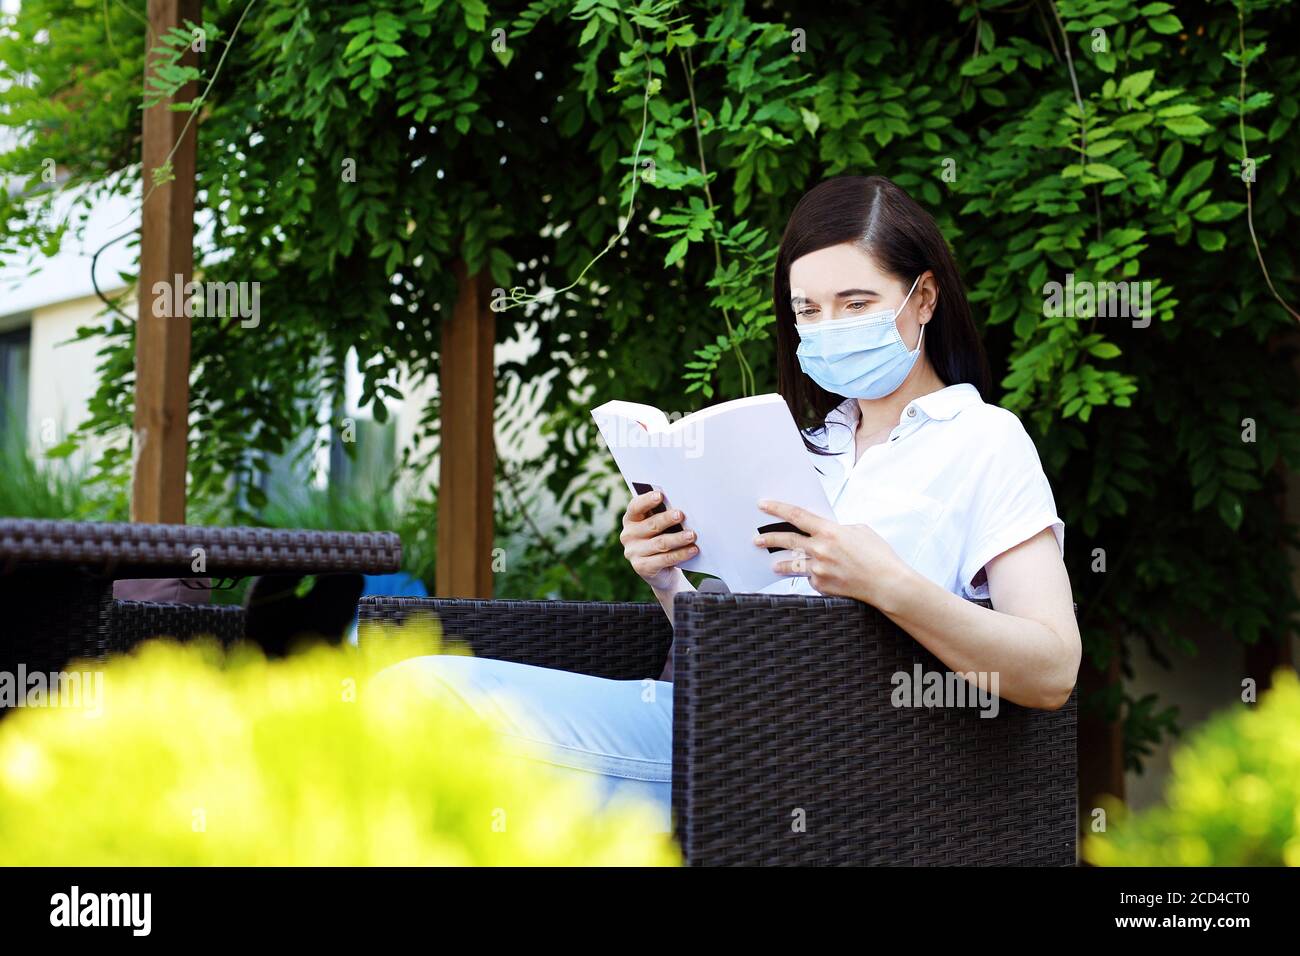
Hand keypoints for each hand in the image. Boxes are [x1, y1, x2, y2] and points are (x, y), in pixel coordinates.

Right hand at [621, 489, 698, 589]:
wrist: (662, 571)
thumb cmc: (662, 538)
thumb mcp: (661, 526)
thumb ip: (663, 514)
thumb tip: (681, 506)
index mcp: (631, 519)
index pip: (635, 507)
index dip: (647, 501)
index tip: (660, 495)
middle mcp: (628, 535)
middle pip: (650, 525)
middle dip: (667, 519)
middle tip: (681, 515)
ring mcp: (633, 552)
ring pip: (660, 543)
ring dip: (678, 538)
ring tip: (692, 535)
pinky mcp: (642, 567)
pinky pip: (665, 559)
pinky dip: (681, 554)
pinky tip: (692, 549)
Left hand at [754, 499, 906, 604]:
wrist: (887, 584)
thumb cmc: (879, 556)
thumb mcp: (860, 531)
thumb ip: (838, 529)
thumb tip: (825, 532)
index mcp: (830, 531)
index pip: (797, 516)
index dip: (777, 509)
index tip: (763, 505)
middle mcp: (820, 549)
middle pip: (787, 540)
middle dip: (769, 538)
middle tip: (757, 538)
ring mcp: (819, 569)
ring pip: (792, 564)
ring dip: (780, 563)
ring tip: (773, 563)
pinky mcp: (822, 585)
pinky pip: (811, 578)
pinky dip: (813, 576)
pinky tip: (821, 577)